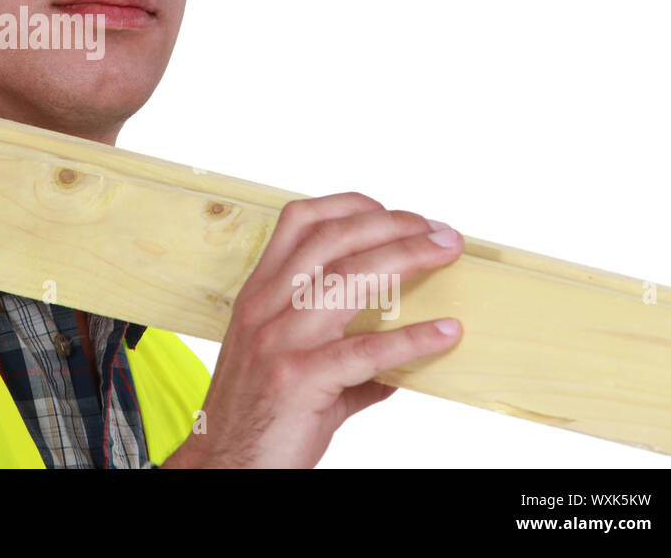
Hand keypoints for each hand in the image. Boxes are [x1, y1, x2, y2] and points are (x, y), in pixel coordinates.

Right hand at [162, 191, 463, 467]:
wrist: (225, 464)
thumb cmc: (253, 416)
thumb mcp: (282, 365)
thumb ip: (339, 356)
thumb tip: (394, 368)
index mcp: (258, 294)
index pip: (299, 221)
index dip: (350, 206)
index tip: (393, 212)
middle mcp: (265, 307)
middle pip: (333, 239)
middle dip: (392, 224)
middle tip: (439, 230)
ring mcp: (280, 341)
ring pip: (349, 279)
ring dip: (407, 258)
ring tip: (445, 253)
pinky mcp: (299, 380)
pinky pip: (366, 352)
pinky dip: (412, 339)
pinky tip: (444, 333)